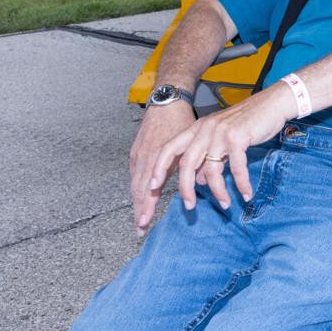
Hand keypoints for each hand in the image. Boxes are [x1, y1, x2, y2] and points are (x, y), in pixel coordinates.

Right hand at [130, 101, 194, 230]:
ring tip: (140, 219)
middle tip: (140, 229)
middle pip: (138, 191)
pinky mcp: (135, 152)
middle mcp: (143, 159)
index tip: (145, 224)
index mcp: (156, 158)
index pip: (147, 189)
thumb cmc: (180, 120)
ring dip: (137, 202)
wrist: (166, 101)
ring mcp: (137, 155)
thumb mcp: (187, 142)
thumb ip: (189, 163)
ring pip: (135, 184)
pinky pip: (134, 174)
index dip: (146, 207)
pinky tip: (139, 197)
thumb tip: (198, 183)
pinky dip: (136, 188)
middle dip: (139, 211)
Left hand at [149, 86, 295, 214]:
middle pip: (186, 164)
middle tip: (189, 206)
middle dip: (185, 189)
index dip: (159, 168)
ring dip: (218, 191)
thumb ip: (208, 155)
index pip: (170, 148)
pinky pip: (236, 168)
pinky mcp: (238, 138)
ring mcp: (221, 133)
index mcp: (198, 128)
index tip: (152, 187)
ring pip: (211, 170)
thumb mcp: (222, 136)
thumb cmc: (248, 121)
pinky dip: (241, 184)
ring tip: (226, 204)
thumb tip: (200, 180)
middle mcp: (205, 129)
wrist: (272, 103)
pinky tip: (246, 194)